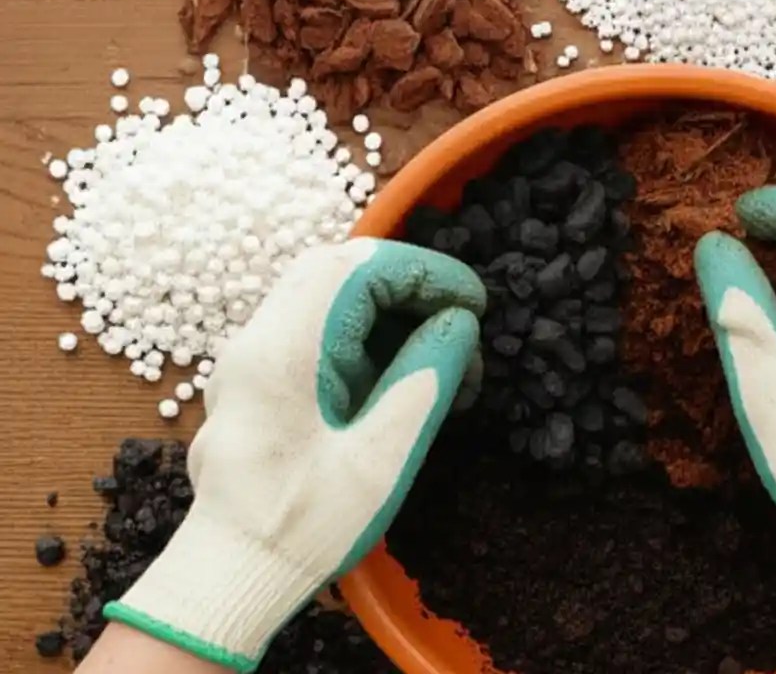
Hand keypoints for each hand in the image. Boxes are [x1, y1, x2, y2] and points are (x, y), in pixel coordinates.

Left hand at [103, 238, 485, 672]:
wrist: (232, 576)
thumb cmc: (306, 526)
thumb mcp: (383, 456)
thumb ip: (425, 376)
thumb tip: (458, 324)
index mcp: (286, 351)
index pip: (361, 267)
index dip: (428, 273)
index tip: (475, 305)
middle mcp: (257, 340)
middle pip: (337, 268)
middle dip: (408, 283)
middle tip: (460, 320)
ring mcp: (250, 359)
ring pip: (323, 295)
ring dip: (387, 309)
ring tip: (439, 354)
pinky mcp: (257, 382)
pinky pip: (312, 329)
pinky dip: (363, 334)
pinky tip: (399, 376)